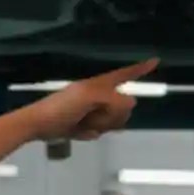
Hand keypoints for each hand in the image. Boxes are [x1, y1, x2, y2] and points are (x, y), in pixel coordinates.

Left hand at [25, 58, 159, 141]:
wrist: (38, 124)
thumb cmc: (62, 107)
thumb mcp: (90, 97)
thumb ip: (114, 99)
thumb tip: (131, 104)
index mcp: (99, 84)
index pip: (124, 74)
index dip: (140, 69)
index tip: (156, 61)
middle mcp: (98, 96)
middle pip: (124, 106)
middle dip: (113, 114)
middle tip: (94, 115)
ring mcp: (92, 112)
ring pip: (114, 121)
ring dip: (101, 125)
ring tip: (82, 124)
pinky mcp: (84, 126)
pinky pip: (100, 132)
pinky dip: (91, 133)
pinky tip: (78, 132)